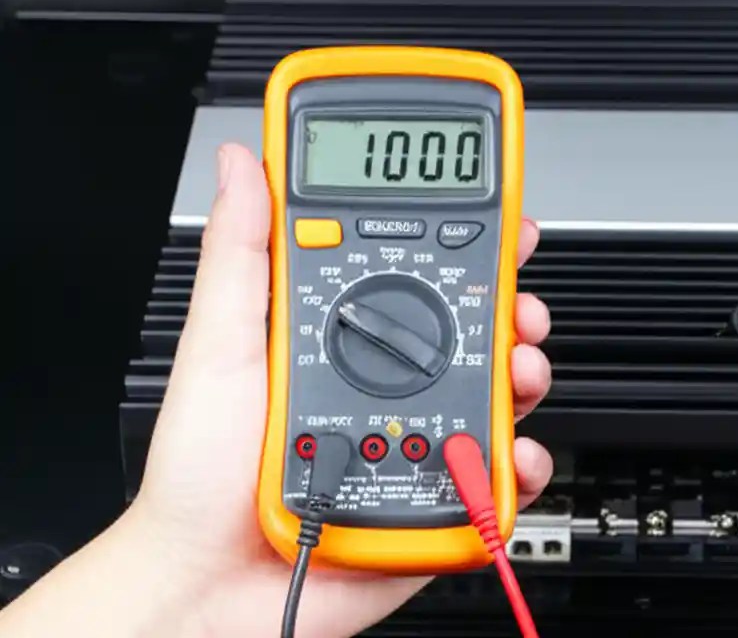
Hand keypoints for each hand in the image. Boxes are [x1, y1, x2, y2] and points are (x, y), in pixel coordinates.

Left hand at [132, 143, 552, 635]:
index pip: (415, 270)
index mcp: (341, 333)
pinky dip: (519, 464)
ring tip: (518, 372)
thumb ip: (240, 251)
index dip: (466, 239)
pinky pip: (497, 477)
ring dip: (527, 374)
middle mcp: (387, 380)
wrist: (207, 582)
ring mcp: (416, 437)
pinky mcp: (437, 497)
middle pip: (474, 328)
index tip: (500, 217)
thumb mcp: (218, 343)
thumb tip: (244, 163)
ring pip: (498, 393)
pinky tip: (505, 453)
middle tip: (519, 304)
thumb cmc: (201, 471)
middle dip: (515, 307)